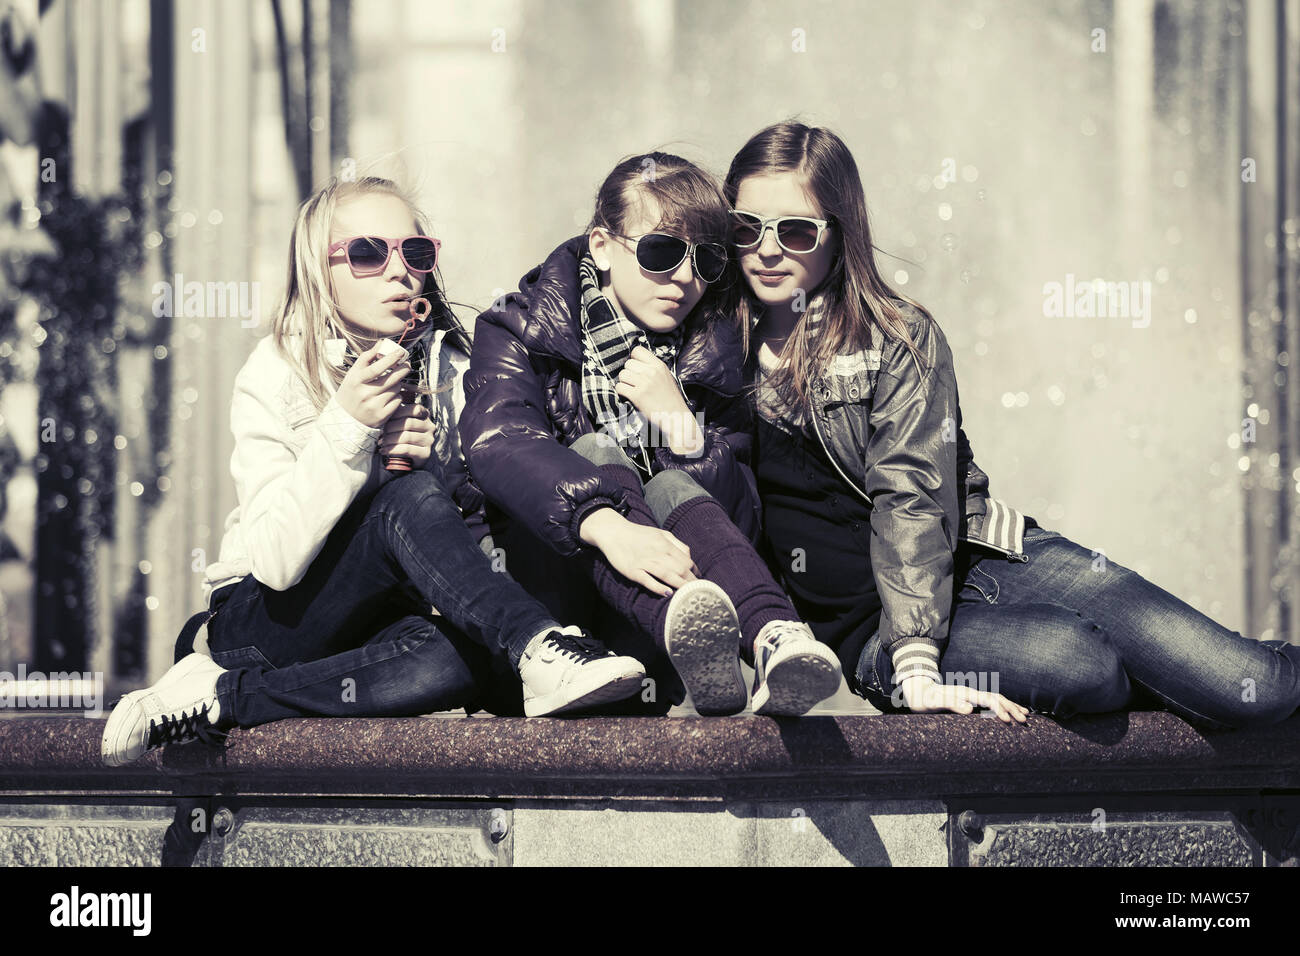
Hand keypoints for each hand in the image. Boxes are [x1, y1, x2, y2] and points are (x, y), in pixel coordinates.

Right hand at [336, 343, 409, 427]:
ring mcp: (373, 406)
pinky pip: (398, 401)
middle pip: (391, 378)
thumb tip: (382, 343)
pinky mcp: (381, 417)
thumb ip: (367, 358)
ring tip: (390, 385)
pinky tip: (389, 397)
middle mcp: (364, 394)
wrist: (345, 418)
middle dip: (402, 369)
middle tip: (407, 364)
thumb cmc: (352, 391)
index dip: (390, 359)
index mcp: (356, 381)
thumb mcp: (353, 374)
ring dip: (397, 384)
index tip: (400, 352)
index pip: (376, 368)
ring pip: (396, 389)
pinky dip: (396, 397)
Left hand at [378, 403, 434, 466]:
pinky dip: (393, 449)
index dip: (398, 413)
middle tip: (381, 434)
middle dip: (391, 428)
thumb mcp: (401, 423)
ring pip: (406, 437)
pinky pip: (407, 449)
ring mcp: (429, 440)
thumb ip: (397, 415)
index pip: (414, 409)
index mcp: (425, 416)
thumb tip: (385, 413)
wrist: (409, 458)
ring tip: (382, 443)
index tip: (387, 419)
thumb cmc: (402, 437)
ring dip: (390, 440)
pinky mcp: (425, 453)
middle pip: (409, 423)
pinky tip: (385, 450)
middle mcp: (429, 427)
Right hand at [578, 506, 699, 595]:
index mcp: (665, 544)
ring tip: (689, 596)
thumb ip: (676, 544)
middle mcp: (657, 553)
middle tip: (699, 592)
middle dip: (691, 581)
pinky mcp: (632, 571)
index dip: (695, 572)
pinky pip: (648, 580)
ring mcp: (644, 562)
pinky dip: (658, 587)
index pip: (686, 560)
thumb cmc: (639, 534)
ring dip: (680, 586)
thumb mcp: (660, 533)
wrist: (613, 532)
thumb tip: (689, 557)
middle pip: (680, 569)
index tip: (699, 581)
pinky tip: (667, 593)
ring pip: (667, 575)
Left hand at [615, 346, 701, 453]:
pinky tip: (629, 396)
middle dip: (629, 372)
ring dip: (624, 382)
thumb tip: (636, 362)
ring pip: (622, 375)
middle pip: (628, 363)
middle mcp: (651, 372)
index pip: (637, 350)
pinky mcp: (637, 396)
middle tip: (634, 382)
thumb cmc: (671, 399)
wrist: (676, 417)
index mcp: (659, 365)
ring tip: (632, 389)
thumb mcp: (666, 377)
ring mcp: (644, 383)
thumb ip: (653, 368)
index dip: (633, 359)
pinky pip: (620, 387)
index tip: (636, 368)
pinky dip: (622, 392)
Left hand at [895, 676, 1028, 723]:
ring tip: (1025, 716)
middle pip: (997, 698)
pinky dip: (1004, 706)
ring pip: (997, 699)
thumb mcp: (934, 702)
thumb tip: (969, 708)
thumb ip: (950, 703)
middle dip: (1011, 708)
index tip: (1008, 721)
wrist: (918, 691)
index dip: (999, 709)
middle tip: (1024, 721)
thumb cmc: (925, 699)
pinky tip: (1011, 712)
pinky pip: (991, 702)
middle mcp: (971, 693)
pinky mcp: (970, 700)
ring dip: (1011, 706)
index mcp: (965, 693)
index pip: (988, 700)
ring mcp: (971, 695)